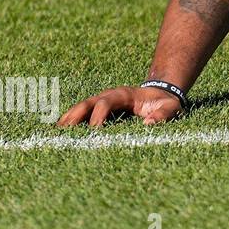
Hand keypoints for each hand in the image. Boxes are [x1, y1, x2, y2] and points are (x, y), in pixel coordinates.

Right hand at [57, 86, 182, 127]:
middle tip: (64, 131)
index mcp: (125, 94)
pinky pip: (84, 114)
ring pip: (82, 108)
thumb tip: (148, 124)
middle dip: (76, 115)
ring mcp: (103, 102)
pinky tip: (61, 133)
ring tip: (56, 133)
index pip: (107, 102)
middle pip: (89, 102)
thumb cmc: (166, 103)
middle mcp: (110, 96)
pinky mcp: (101, 110)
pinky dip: (72, 121)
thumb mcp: (171, 107)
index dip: (99, 115)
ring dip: (69, 119)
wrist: (162, 94)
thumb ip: (164, 114)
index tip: (94, 131)